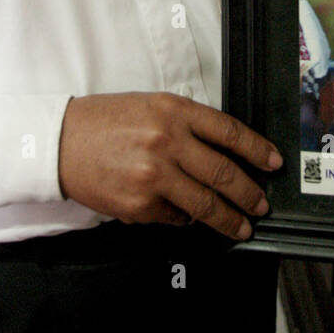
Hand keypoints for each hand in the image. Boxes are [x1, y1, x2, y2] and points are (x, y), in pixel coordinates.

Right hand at [58, 92, 282, 240]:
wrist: (60, 143)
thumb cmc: (105, 121)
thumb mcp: (150, 106)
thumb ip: (186, 125)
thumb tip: (223, 153)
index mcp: (174, 111)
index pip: (229, 131)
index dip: (257, 149)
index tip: (272, 163)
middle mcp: (167, 141)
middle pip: (224, 173)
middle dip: (249, 193)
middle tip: (261, 204)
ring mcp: (155, 176)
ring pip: (206, 205)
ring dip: (229, 219)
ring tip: (241, 226)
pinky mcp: (140, 205)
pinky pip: (175, 218)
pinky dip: (185, 219)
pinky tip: (186, 217)